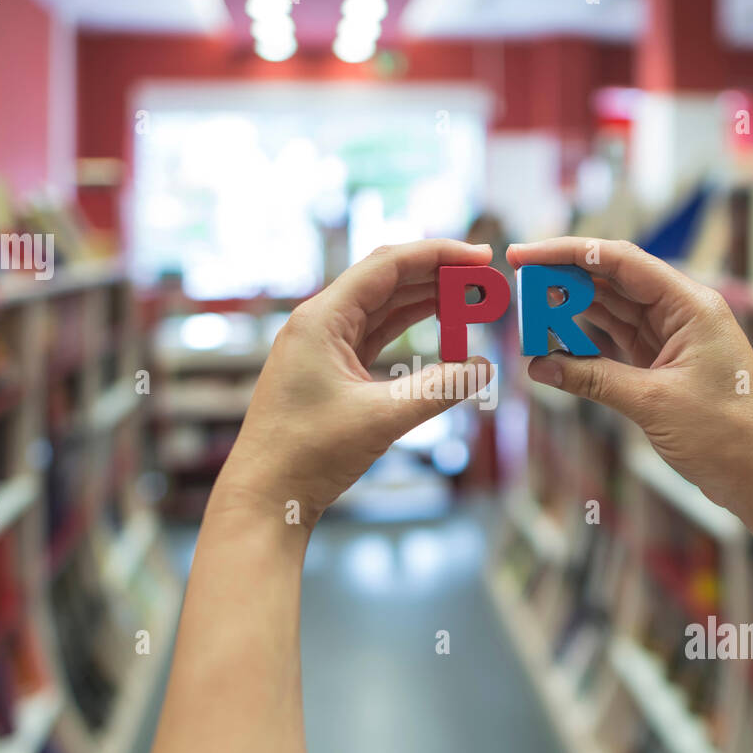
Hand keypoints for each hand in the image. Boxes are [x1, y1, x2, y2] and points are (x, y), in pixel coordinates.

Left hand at [209, 239, 496, 526]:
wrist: (266, 497)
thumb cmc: (307, 456)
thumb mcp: (382, 419)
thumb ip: (439, 390)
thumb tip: (484, 369)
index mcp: (321, 319)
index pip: (387, 266)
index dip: (438, 255)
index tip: (481, 256)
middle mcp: (319, 324)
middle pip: (387, 280)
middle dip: (438, 275)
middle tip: (485, 279)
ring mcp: (323, 347)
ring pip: (383, 308)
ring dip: (427, 300)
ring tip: (471, 298)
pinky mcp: (329, 371)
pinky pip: (376, 336)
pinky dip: (410, 329)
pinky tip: (439, 326)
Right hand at [509, 237, 752, 515]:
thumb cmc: (727, 436)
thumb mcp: (652, 403)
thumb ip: (592, 379)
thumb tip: (540, 365)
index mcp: (691, 305)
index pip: (620, 261)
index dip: (567, 252)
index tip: (523, 255)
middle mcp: (683, 312)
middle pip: (612, 279)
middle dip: (563, 278)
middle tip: (517, 282)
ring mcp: (673, 337)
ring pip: (611, 309)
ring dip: (570, 308)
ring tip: (528, 309)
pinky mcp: (663, 363)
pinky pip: (616, 340)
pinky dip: (584, 341)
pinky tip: (554, 342)